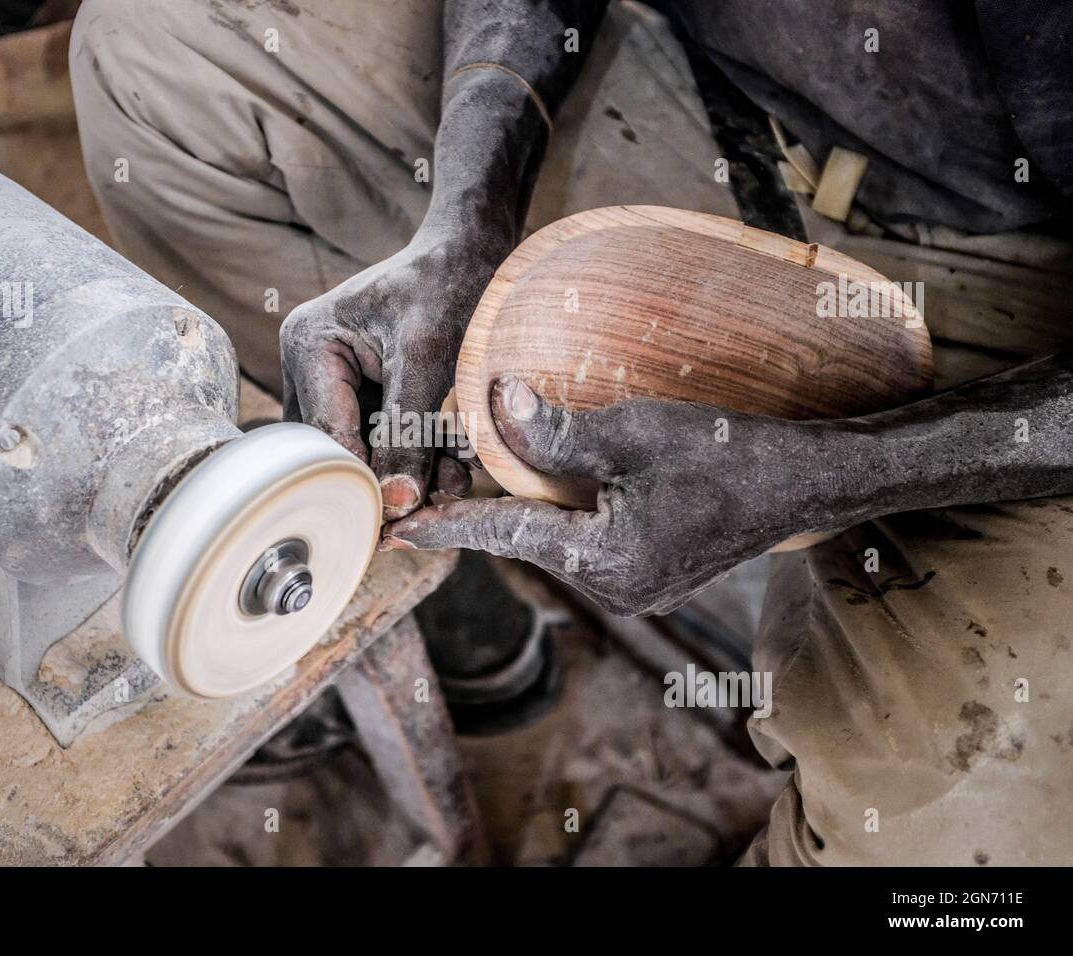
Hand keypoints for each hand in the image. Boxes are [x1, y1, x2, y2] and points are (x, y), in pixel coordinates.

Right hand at [280, 231, 504, 518]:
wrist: (471, 252)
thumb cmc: (450, 286)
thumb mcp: (430, 361)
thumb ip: (410, 431)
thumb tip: (397, 504)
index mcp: (310, 344)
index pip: (327, 433)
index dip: (361, 479)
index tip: (398, 518)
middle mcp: (309, 364)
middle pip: (336, 446)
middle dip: (385, 477)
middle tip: (428, 507)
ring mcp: (331, 380)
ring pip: (360, 449)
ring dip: (404, 470)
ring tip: (452, 481)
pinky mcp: (360, 390)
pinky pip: (379, 437)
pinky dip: (413, 453)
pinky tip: (451, 465)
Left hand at [381, 375, 845, 614]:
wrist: (810, 482)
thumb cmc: (731, 452)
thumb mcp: (634, 432)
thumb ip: (556, 430)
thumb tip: (495, 403)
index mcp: (605, 561)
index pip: (507, 534)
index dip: (449, 524)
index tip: (399, 528)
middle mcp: (616, 588)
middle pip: (529, 541)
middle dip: (482, 515)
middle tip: (426, 498)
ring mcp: (638, 586)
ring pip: (558, 543)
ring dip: (523, 513)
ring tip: (475, 488)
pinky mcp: (654, 574)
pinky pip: (588, 544)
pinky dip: (561, 516)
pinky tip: (548, 492)